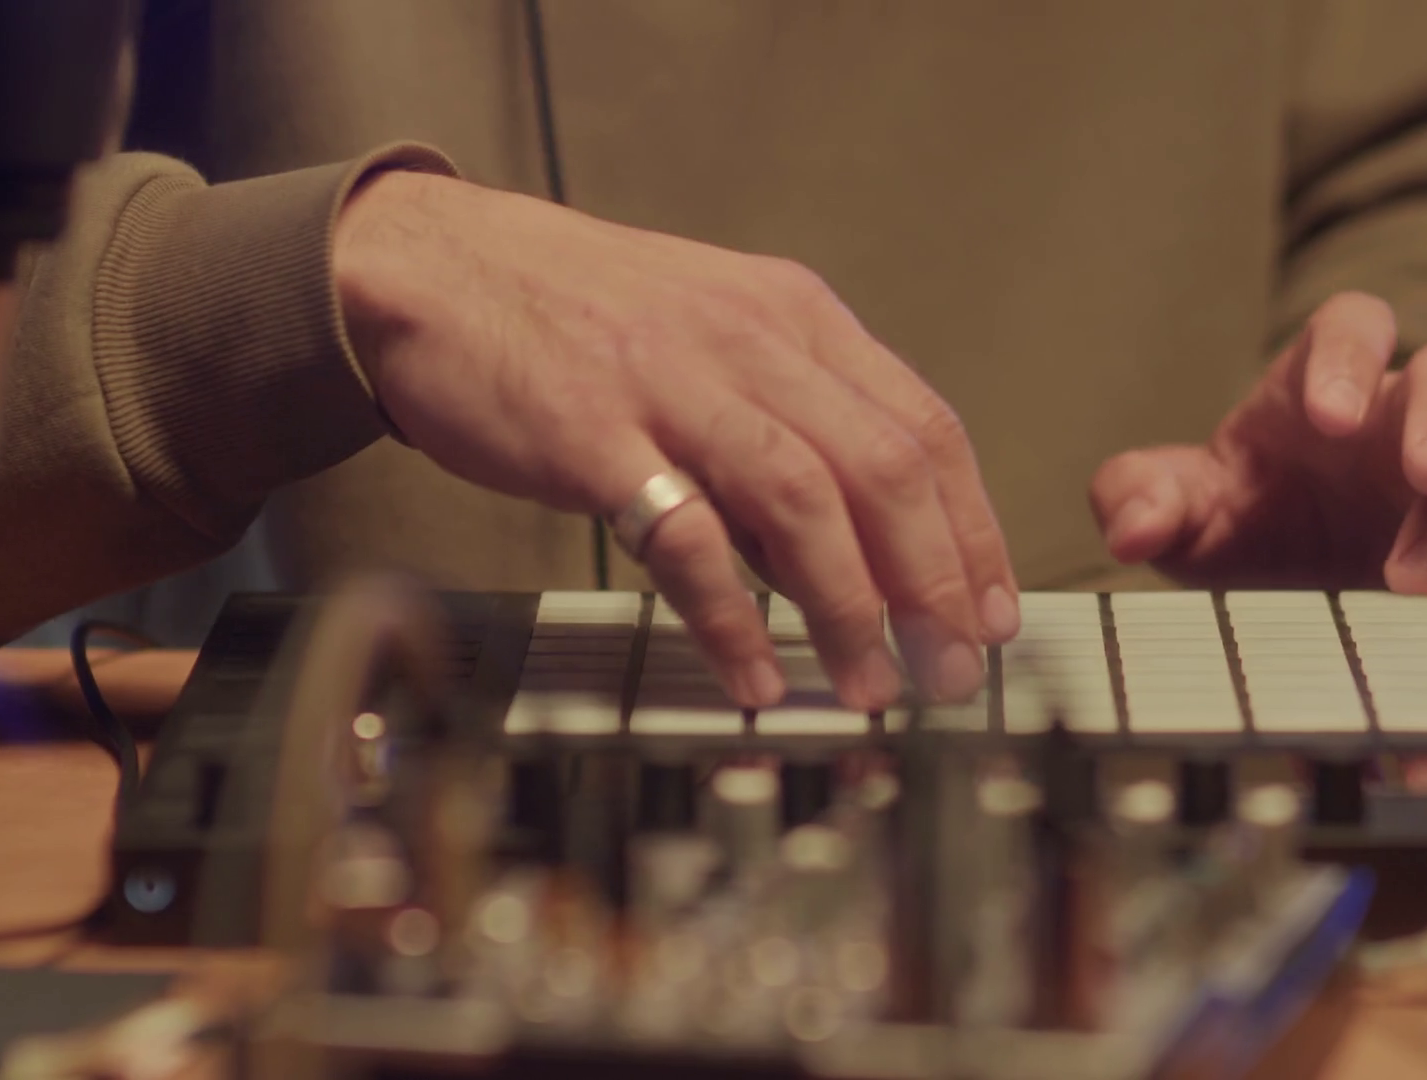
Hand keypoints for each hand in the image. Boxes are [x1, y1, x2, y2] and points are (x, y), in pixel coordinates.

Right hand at [331, 172, 1019, 708]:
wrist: (434, 268)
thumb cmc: (582, 319)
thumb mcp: (714, 341)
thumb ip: (787, 430)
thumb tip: (854, 551)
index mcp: (795, 318)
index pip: (924, 427)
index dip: (972, 530)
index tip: (992, 611)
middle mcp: (751, 342)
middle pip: (884, 468)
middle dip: (935, 582)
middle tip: (952, 671)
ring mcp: (673, 383)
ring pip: (803, 500)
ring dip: (851, 606)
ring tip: (872, 686)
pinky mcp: (593, 432)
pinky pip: (684, 535)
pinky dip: (730, 614)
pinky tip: (755, 672)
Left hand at [1089, 292, 1426, 591]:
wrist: (1291, 588)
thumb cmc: (1241, 523)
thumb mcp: (1182, 512)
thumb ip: (1143, 500)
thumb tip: (1131, 524)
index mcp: (1321, 385)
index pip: (1351, 327)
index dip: (1347, 358)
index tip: (1330, 415)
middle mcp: (1404, 416)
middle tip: (1426, 479)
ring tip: (1421, 587)